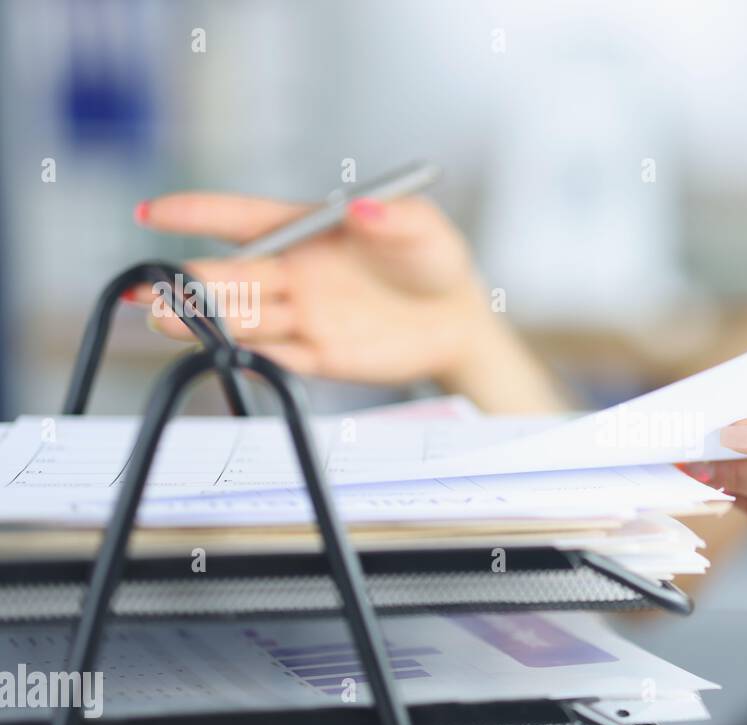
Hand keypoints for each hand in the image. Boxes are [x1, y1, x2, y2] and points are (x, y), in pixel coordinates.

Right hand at [131, 192, 502, 386]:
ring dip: (202, 318)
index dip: (197, 213)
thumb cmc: (433, 261)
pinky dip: (248, 354)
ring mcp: (304, 315)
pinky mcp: (320, 354)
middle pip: (232, 275)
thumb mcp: (422, 228)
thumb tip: (359, 207)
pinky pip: (277, 355)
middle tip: (148, 284)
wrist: (458, 319)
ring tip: (161, 317)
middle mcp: (295, 274)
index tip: (152, 213)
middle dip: (187, 279)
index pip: (243, 219)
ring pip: (245, 316)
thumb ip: (393, 217)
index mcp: (307, 232)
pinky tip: (220, 351)